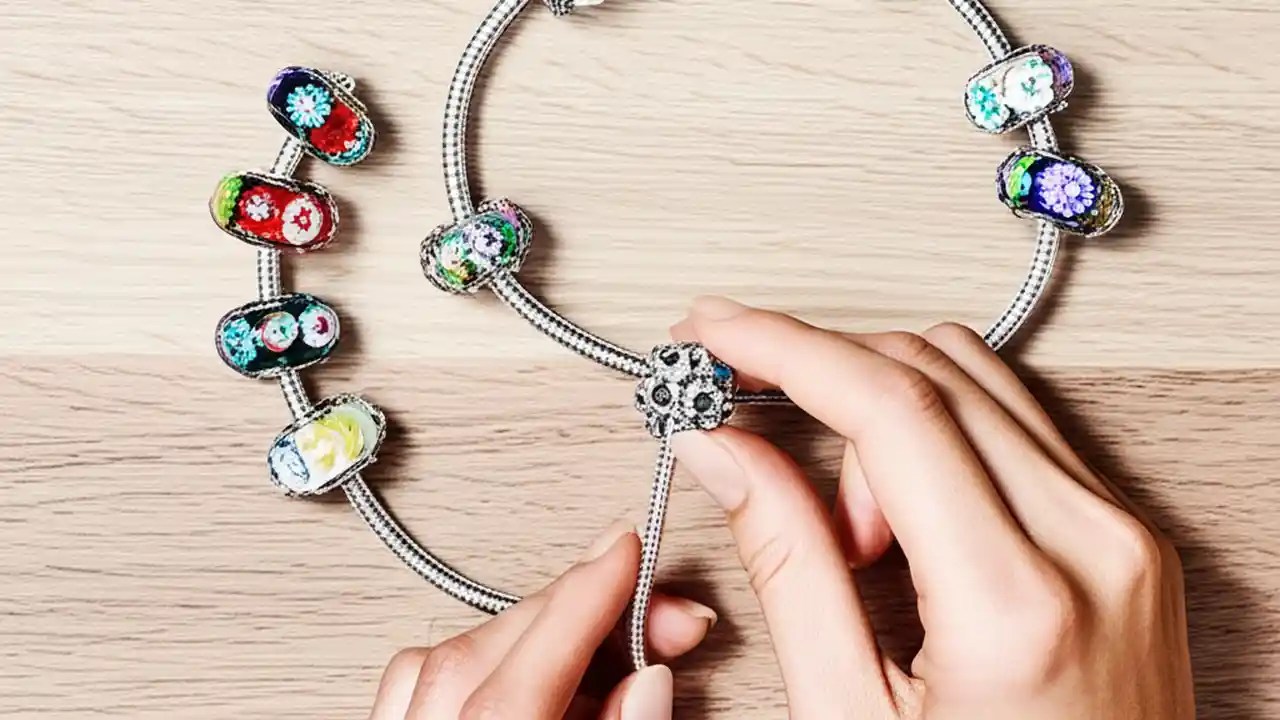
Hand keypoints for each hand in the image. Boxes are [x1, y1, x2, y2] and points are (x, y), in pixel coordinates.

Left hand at [368, 522, 715, 719]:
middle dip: (574, 614)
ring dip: (528, 633)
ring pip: (442, 659)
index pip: (522, 683)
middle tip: (655, 612)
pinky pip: (413, 683)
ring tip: (604, 648)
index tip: (627, 551)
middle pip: (483, 654)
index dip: (580, 605)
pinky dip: (478, 658)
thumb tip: (650, 677)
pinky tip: (528, 665)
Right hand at [669, 297, 1194, 718]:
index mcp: (1018, 605)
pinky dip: (934, 433)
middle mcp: (1094, 547)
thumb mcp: (851, 717)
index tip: (714, 334)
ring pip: (974, 380)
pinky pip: (1016, 425)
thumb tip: (724, 454)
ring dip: (876, 406)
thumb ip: (786, 567)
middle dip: (814, 366)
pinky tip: (895, 509)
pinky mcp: (1128, 539)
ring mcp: (1123, 536)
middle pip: (929, 371)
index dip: (782, 349)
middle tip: (732, 393)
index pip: (889, 409)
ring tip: (837, 518)